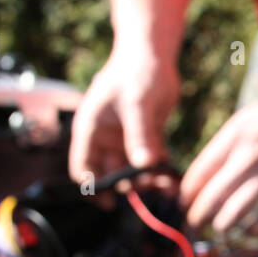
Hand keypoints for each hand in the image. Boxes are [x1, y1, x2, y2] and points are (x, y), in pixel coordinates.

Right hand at [69, 46, 180, 186]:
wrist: (153, 53)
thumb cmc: (136, 71)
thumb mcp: (137, 104)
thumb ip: (140, 135)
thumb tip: (143, 166)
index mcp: (90, 129)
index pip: (83, 168)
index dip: (93, 188)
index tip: (111, 203)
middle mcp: (105, 138)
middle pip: (111, 174)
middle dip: (128, 185)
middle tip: (151, 187)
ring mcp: (125, 138)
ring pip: (134, 170)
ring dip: (148, 180)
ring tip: (168, 185)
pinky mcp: (146, 136)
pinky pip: (152, 161)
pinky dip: (162, 170)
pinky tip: (175, 178)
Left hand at [180, 79, 257, 234]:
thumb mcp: (249, 117)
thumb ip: (228, 143)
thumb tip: (209, 171)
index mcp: (232, 137)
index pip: (197, 174)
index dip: (186, 195)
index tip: (185, 203)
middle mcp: (246, 157)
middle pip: (210, 199)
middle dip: (197, 218)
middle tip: (194, 225)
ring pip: (233, 213)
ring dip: (223, 226)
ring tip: (221, 228)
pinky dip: (255, 228)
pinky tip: (251, 229)